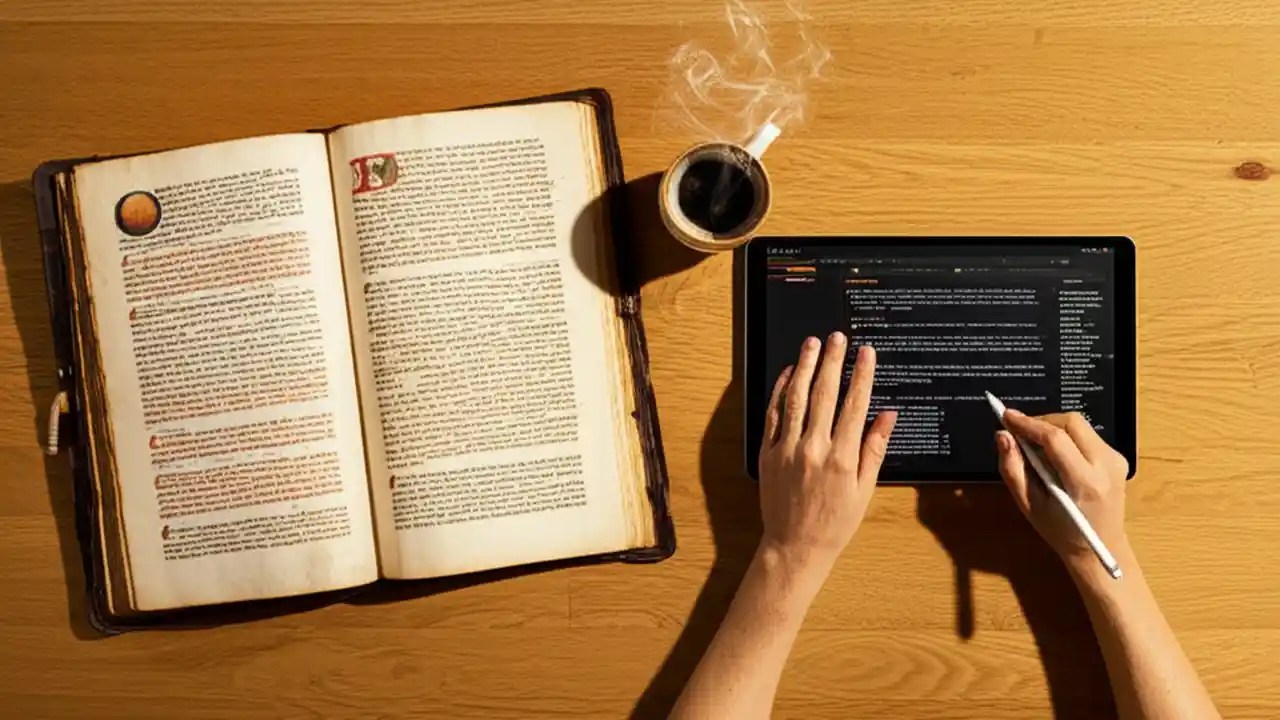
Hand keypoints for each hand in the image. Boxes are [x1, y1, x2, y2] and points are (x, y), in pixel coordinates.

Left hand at [758, 333, 897, 574]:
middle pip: (824, 393)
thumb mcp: (865, 489)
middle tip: (837, 338)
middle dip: (832, 361)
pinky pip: (773, 415)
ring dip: (804, 367)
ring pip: (796, 398)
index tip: (866, 353)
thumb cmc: (834, 522)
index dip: (862, 374)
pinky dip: (779, 391)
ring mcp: (787, 449)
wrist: (795, 546)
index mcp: (843, 458)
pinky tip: (786, 373)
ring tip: (811, 344)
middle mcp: (814, 449)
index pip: (855, 405)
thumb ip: (875, 448)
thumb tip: (887, 415)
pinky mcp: (768, 454)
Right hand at [995, 410, 1129, 574]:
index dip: (1028, 423)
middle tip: (1021, 433)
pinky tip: (1055, 454)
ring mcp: (1116, 459)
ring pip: (1079, 425)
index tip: (1006, 416)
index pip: (1055, 438)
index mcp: (1084, 482)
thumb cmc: (1061, 531)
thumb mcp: (1029, 505)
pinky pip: (1087, 435)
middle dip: (1042, 421)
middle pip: (1071, 422)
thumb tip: (1003, 436)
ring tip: (1036, 445)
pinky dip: (1066, 436)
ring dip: (1053, 428)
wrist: (1100, 548)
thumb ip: (1013, 469)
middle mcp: (1106, 465)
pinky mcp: (1118, 457)